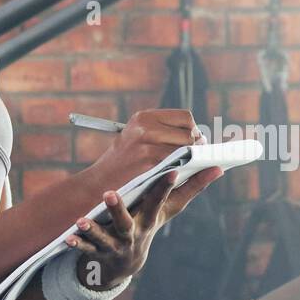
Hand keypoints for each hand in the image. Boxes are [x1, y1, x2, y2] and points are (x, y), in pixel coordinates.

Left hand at [66, 166, 223, 288]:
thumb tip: (219, 167)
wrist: (125, 264)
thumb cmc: (149, 225)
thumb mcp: (169, 211)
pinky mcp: (98, 253)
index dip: (166, 186)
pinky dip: (78, 244)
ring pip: (104, 238)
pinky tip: (68, 238)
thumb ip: (192, 189)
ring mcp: (115, 244)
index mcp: (151, 218)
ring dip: (93, 230)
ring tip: (82, 220)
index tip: (172, 169)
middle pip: (127, 221)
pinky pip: (86, 249)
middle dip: (119, 209)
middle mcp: (134, 233)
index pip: (160, 200)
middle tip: (110, 193)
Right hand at [90, 108, 204, 191]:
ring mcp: (148, 145)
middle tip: (190, 157)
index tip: (193, 142)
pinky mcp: (151, 164)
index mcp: (144, 117)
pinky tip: (175, 174)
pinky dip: (182, 170)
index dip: (193, 131)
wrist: (100, 183)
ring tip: (181, 165)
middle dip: (194, 146)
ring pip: (187, 150)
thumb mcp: (137, 136)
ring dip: (189, 160)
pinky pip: (179, 164)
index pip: (185, 117)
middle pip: (190, 133)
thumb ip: (163, 131)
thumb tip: (199, 135)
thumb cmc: (123, 162)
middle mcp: (146, 127)